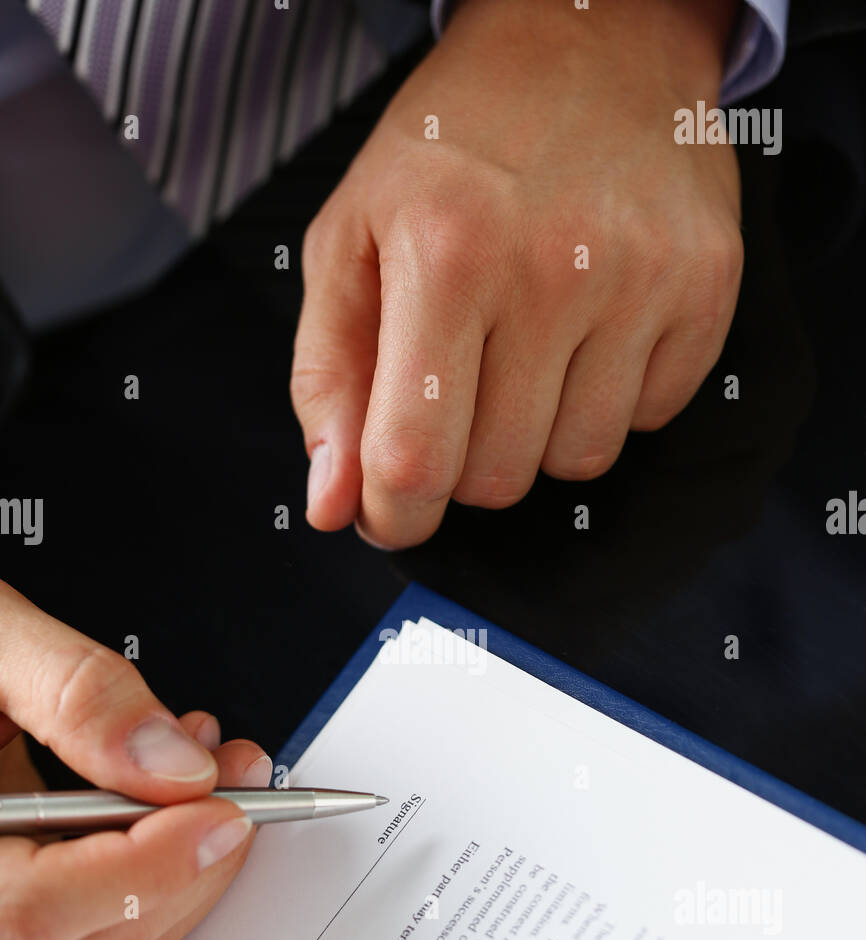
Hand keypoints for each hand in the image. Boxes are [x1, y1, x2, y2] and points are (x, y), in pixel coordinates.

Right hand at [0, 581, 270, 939]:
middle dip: (191, 859)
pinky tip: (163, 795)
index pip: (39, 909)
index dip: (149, 867)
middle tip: (243, 775)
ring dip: (181, 860)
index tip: (226, 809)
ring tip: (211, 767)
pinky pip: (91, 918)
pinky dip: (148, 864)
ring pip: (104, 938)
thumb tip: (175, 760)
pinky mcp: (10, 910)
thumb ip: (77, 693)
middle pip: (91, 936)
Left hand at [293, 0, 742, 548]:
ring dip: (537, 435)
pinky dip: (607, 400)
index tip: (387, 510)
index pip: (414, 463)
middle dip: (461, 462)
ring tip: (525, 350)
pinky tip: (587, 331)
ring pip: (577, 465)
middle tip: (457, 391)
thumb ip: (329, 381)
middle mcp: (551, 272)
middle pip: (497, 479)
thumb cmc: (455, 144)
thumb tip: (336, 504)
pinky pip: (646, 421)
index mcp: (445, 256)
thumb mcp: (351, 240)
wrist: (590, 36)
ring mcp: (642, 282)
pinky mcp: (706, 289)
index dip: (391, 515)